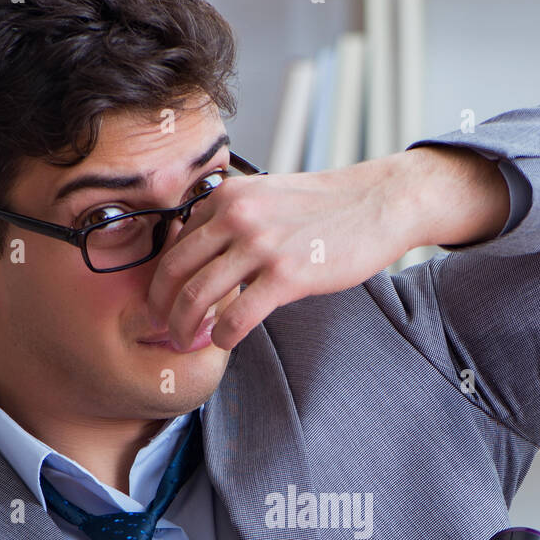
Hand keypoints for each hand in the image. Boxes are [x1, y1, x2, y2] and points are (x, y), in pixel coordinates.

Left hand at [143, 154, 418, 351]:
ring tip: (186, 342)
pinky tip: (226, 342)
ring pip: (197, 295)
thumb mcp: (267, 196)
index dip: (162, 279)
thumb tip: (204, 253)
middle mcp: (237, 216)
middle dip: (161, 307)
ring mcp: (260, 245)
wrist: (377, 203)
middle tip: (164, 329)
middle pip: (175, 270)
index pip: (176, 243)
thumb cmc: (326, 207)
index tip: (165, 303)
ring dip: (185, 327)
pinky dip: (224, 336)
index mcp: (228, 197)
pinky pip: (237, 315)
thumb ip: (233, 218)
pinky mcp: (286, 274)